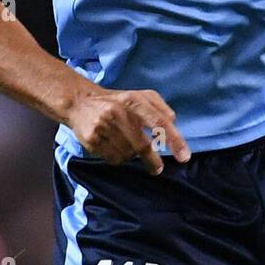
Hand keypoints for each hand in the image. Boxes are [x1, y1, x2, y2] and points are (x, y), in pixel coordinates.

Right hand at [66, 87, 189, 172]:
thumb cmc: (117, 100)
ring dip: (132, 156)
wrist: (80, 102)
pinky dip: (119, 158)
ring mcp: (103, 126)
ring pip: (128, 155)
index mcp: (134, 99)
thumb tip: (173, 122)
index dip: (174, 140)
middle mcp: (118, 112)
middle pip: (143, 145)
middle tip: (158, 168)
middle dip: (153, 161)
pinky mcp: (91, 139)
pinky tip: (115, 147)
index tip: (184, 157)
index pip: (159, 121)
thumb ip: (160, 107)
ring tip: (127, 145)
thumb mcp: (140, 95)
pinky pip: (113, 159)